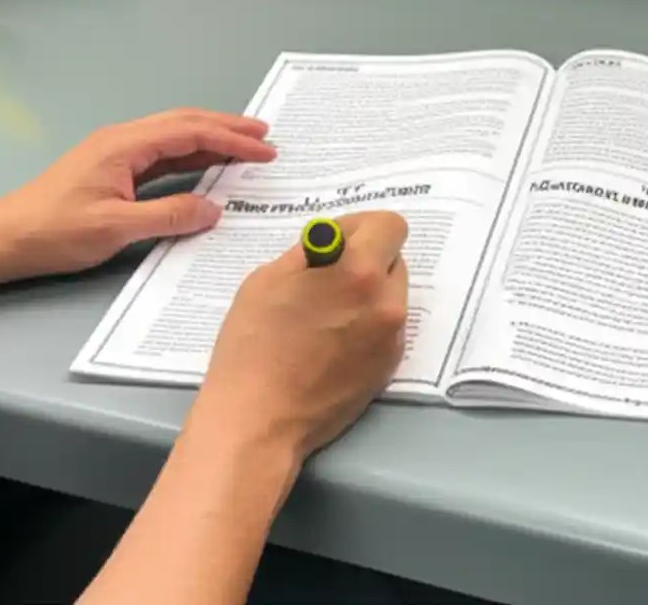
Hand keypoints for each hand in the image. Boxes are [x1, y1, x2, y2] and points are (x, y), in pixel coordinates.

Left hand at [0, 108, 275, 288]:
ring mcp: (117, 155)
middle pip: (184, 123)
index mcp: (124, 146)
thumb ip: (168, 215)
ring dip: (212, 139)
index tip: (265, 150)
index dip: (231, 139)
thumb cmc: (55, 231)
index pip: (189, 132)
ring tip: (247, 146)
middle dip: (228, 128)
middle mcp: (122, 141)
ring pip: (174, 137)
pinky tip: (209, 166)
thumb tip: (214, 208)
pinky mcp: (115, 171)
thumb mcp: (116, 228)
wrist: (7, 238)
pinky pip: (163, 156)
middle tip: (266, 136)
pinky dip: (193, 156)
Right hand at [187, 211, 410, 460]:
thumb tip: (331, 244)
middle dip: (364, 261)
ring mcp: (394, 339)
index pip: (391, 226)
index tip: (334, 243)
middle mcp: (389, 304)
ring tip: (325, 316)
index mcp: (361, 274)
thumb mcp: (269, 279)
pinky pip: (386, 327)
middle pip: (393, 260)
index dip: (361, 227)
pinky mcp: (390, 366)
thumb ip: (311, 254)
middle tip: (325, 280)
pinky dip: (366, 324)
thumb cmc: (253, 345)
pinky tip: (331, 343)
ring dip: (366, 294)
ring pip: (390, 295)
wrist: (259, 420)